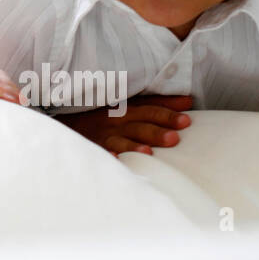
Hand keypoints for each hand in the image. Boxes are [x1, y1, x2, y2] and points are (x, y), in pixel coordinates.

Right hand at [56, 94, 192, 156]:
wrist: (70, 123)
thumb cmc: (107, 115)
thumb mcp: (129, 105)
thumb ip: (156, 103)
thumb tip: (188, 101)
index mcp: (128, 107)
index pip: (150, 107)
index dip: (167, 110)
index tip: (187, 116)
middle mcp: (117, 119)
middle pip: (140, 123)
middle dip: (157, 129)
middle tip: (174, 137)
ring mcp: (105, 134)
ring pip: (122, 139)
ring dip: (134, 144)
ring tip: (148, 152)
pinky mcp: (95, 147)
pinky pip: (101, 151)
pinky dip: (108, 155)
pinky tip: (116, 158)